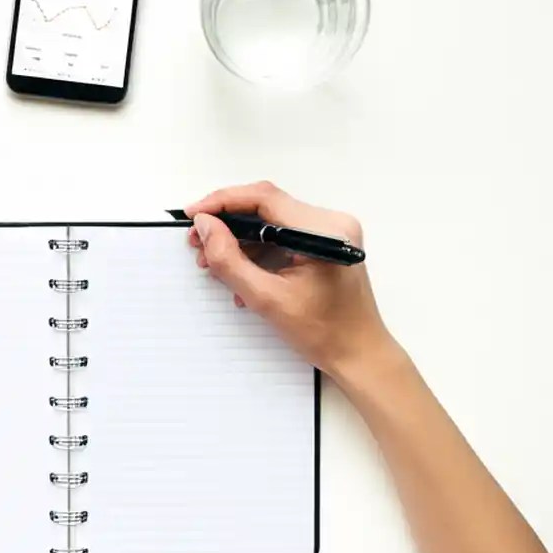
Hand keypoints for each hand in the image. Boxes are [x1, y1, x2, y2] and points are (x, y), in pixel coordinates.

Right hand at [186, 181, 392, 380]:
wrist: (359, 354)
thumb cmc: (324, 333)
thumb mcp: (267, 299)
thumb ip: (230, 259)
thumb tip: (205, 226)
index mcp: (323, 230)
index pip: (264, 198)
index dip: (222, 202)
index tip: (193, 215)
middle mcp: (330, 222)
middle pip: (266, 205)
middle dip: (226, 222)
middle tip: (197, 242)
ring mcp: (329, 231)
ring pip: (271, 220)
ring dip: (239, 238)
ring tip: (213, 261)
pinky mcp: (323, 243)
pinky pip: (281, 234)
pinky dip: (256, 249)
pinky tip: (239, 272)